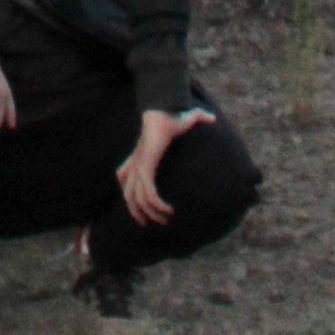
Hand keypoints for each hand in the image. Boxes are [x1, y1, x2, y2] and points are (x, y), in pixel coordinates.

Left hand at [116, 106, 212, 227]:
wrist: (162, 111)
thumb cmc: (172, 116)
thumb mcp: (184, 121)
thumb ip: (197, 119)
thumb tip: (212, 117)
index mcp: (138, 155)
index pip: (122, 176)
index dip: (128, 192)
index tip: (140, 204)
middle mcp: (136, 164)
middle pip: (127, 194)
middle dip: (137, 212)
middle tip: (152, 223)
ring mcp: (139, 166)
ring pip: (137, 199)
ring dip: (151, 213)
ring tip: (165, 219)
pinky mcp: (145, 168)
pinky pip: (148, 194)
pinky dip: (157, 205)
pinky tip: (169, 210)